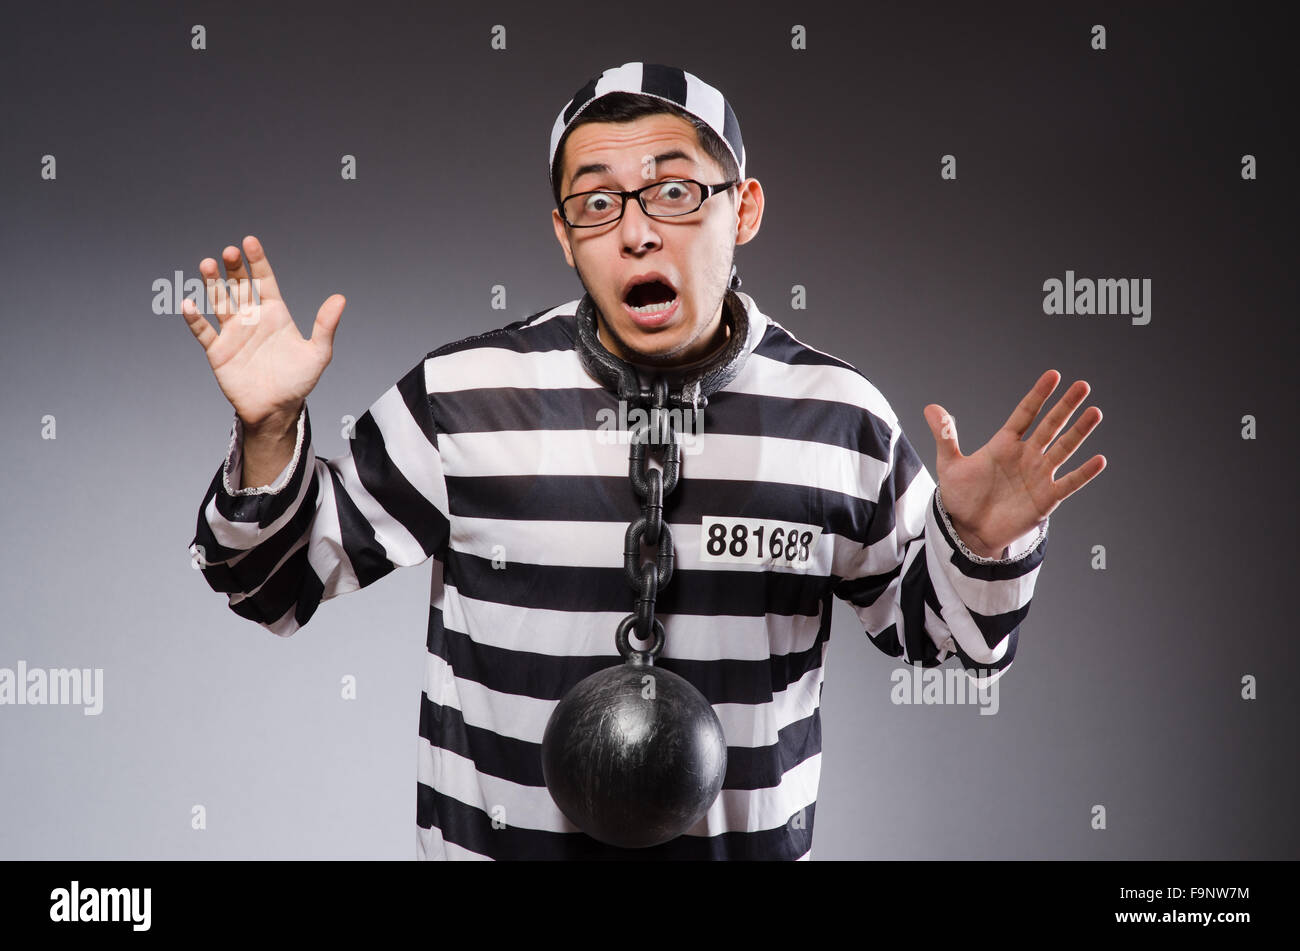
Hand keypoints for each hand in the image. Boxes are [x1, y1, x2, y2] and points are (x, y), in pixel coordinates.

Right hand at [181, 235, 344, 430]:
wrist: (276, 410)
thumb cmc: (299, 382)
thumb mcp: (318, 353)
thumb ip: (325, 326)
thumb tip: (340, 299)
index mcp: (275, 314)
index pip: (264, 281)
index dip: (257, 261)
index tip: (249, 242)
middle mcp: (252, 319)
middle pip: (239, 286)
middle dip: (233, 268)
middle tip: (228, 252)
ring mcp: (233, 333)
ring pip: (220, 302)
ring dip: (212, 284)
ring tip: (207, 265)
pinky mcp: (218, 351)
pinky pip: (203, 331)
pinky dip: (195, 318)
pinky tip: (190, 303)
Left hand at [922, 370, 1105, 556]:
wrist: (968, 530)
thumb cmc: (961, 497)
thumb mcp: (950, 464)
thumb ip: (945, 435)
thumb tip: (930, 407)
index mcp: (1005, 444)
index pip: (1025, 413)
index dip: (1038, 395)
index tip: (1053, 375)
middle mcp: (1026, 456)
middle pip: (1050, 425)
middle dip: (1066, 406)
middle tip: (1082, 386)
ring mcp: (1038, 476)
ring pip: (1063, 449)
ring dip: (1079, 432)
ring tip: (1094, 412)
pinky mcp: (1045, 498)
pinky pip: (1068, 483)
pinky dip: (1083, 473)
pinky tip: (1099, 460)